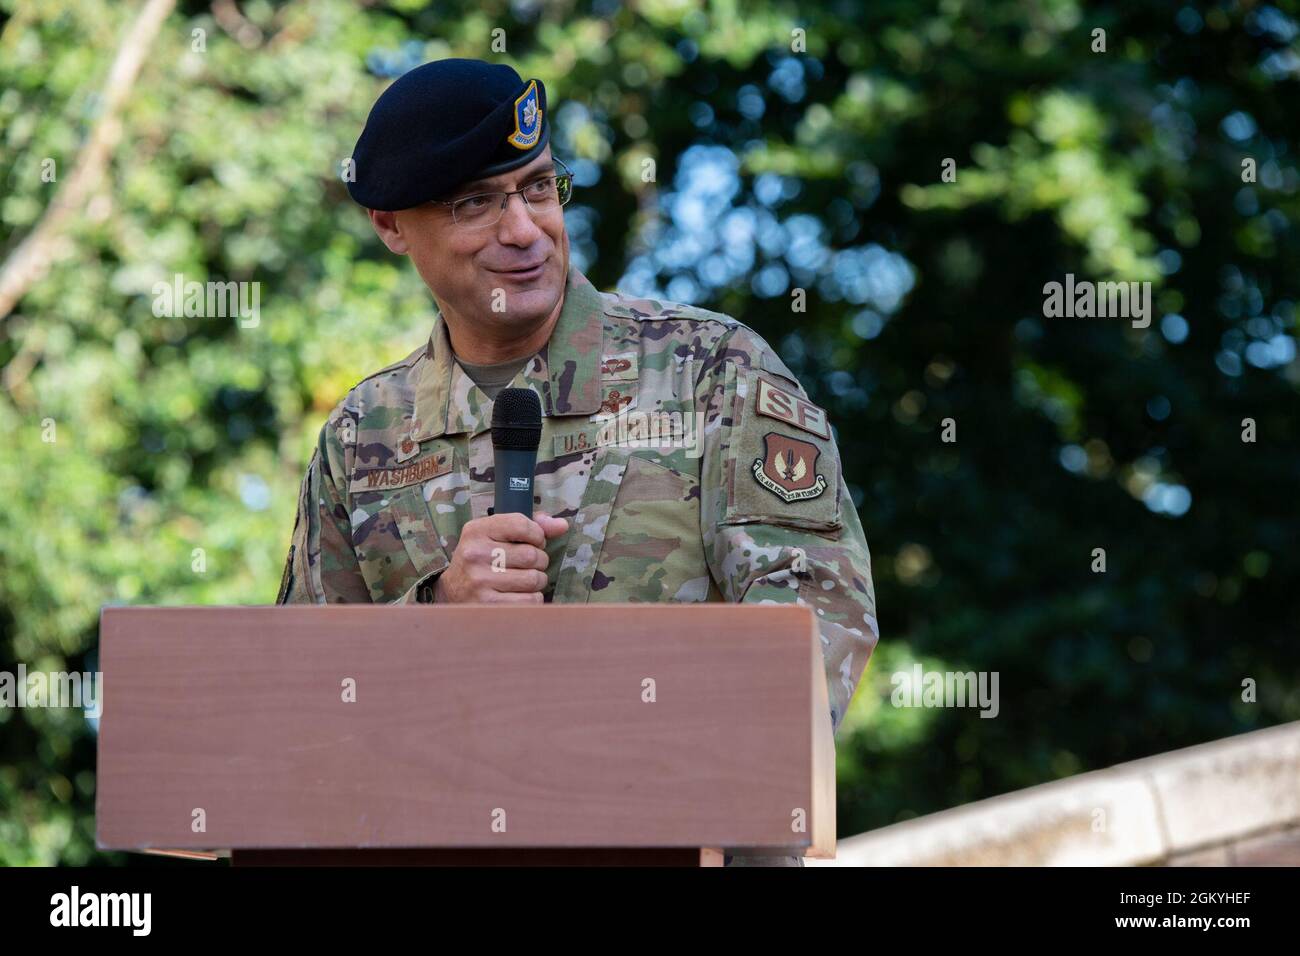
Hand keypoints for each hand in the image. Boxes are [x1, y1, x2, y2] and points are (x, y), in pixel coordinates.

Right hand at [433, 511, 568, 603]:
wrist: (452, 591)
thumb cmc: (483, 558)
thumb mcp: (497, 534)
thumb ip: (531, 525)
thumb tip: (562, 525)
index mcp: (476, 530)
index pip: (521, 524)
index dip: (537, 534)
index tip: (535, 542)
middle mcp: (475, 554)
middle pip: (531, 555)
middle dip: (540, 560)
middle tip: (531, 564)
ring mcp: (479, 581)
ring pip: (533, 579)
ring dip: (538, 580)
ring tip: (526, 579)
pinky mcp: (487, 605)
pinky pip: (530, 601)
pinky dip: (533, 598)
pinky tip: (521, 594)